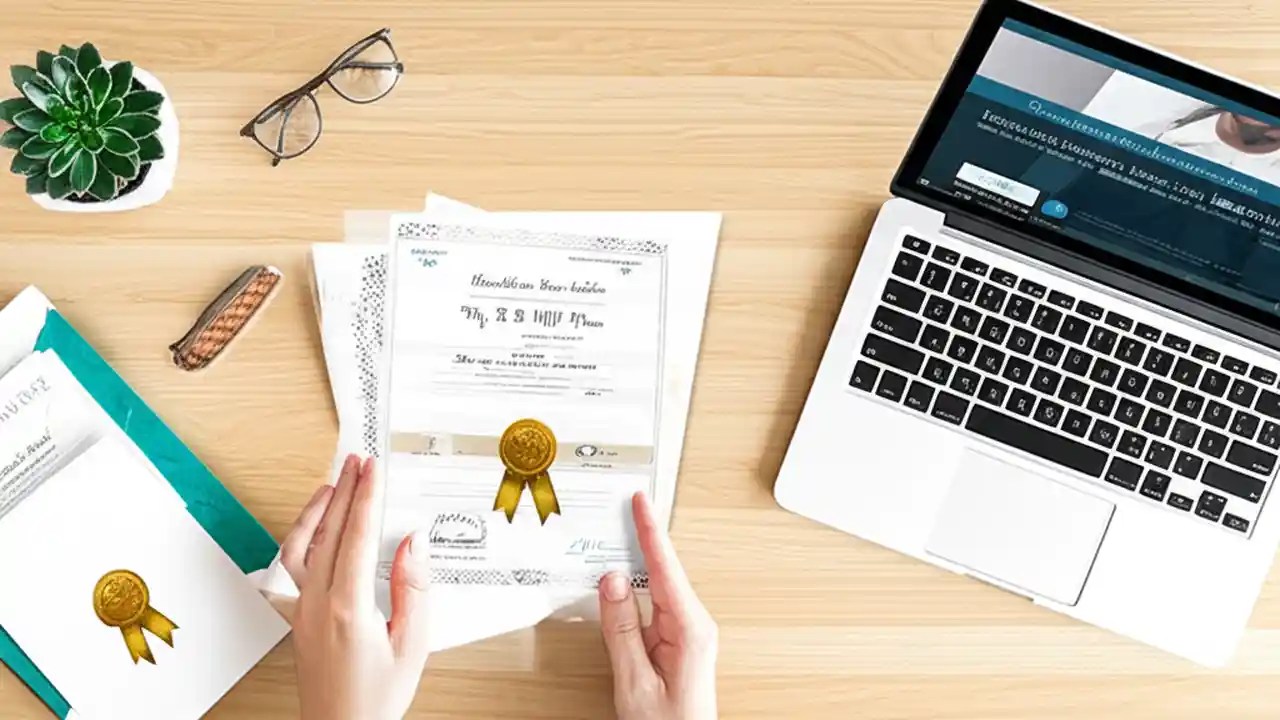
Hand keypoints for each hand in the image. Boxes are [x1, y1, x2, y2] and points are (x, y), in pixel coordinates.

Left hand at [280, 455, 430, 719]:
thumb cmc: (376, 700)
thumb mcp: (412, 644)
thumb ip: (412, 589)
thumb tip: (412, 544)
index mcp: (348, 608)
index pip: (358, 537)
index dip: (366, 497)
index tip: (373, 470)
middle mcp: (317, 606)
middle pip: (329, 533)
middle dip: (345, 492)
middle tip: (357, 463)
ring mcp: (301, 613)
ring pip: (299, 548)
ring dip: (316, 512)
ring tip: (330, 485)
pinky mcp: (296, 622)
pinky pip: (289, 571)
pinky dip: (299, 542)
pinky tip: (306, 532)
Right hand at [598, 493, 717, 719]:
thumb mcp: (635, 681)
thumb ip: (621, 631)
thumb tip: (612, 583)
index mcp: (690, 630)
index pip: (666, 569)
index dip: (650, 531)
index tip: (641, 502)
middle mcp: (694, 627)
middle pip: (662, 572)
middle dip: (640, 540)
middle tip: (621, 509)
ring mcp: (686, 634)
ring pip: (655, 588)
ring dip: (634, 567)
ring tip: (613, 539)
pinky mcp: (675, 643)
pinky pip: (652, 607)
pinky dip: (633, 593)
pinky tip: (618, 585)